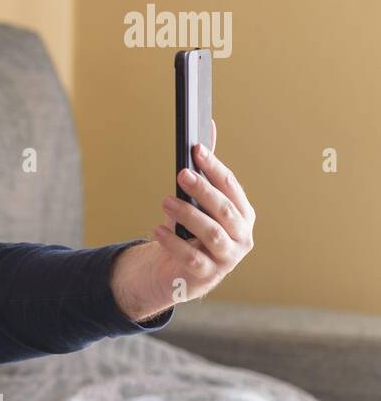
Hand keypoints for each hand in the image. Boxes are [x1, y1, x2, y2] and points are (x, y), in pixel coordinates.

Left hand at [116, 119, 255, 317]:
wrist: (180, 272)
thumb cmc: (192, 231)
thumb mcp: (198, 201)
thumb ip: (206, 169)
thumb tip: (208, 125)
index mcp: (242, 214)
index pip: (231, 186)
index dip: (214, 167)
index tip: (196, 150)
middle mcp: (241, 235)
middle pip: (225, 209)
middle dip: (203, 189)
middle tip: (180, 173)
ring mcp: (227, 257)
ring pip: (212, 233)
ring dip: (188, 215)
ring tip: (165, 201)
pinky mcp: (207, 275)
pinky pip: (192, 258)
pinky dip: (174, 243)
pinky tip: (158, 229)